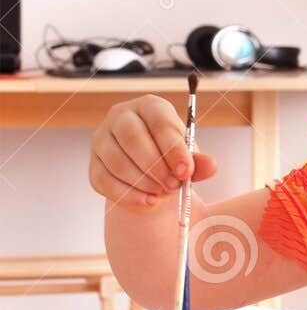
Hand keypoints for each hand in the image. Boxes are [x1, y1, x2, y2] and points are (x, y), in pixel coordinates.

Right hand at [89, 95, 218, 207]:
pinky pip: (105, 181)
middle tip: (174, 186)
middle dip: (155, 167)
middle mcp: (120, 117)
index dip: (173, 149)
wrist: (150, 171)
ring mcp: (102, 139)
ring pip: (116, 161)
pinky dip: (128, 196)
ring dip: (143, 182)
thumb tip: (211, 166)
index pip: (159, 122)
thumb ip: (198, 161)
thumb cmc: (170, 157)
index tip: (185, 172)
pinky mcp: (93, 164)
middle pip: (132, 138)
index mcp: (150, 107)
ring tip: (163, 193)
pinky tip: (149, 202)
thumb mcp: (187, 156)